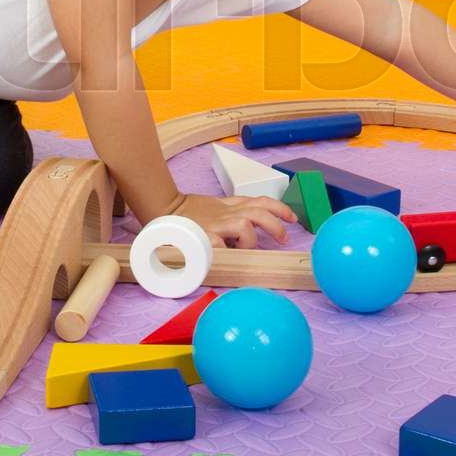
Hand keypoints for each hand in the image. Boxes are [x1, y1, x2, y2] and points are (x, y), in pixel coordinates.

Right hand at [166, 191, 296, 248]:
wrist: (162, 206)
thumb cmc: (189, 213)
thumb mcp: (215, 208)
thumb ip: (231, 214)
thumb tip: (250, 229)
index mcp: (230, 206)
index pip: (260, 201)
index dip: (280, 209)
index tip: (293, 218)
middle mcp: (226, 213)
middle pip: (259, 212)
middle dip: (276, 225)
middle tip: (283, 238)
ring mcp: (215, 224)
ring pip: (246, 225)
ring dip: (250, 240)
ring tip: (246, 249)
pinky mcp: (203, 236)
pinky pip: (221, 244)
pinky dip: (226, 250)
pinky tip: (224, 254)